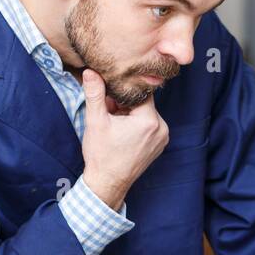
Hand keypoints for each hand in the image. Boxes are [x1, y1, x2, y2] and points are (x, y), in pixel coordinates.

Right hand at [80, 69, 168, 209]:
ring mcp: (162, 138)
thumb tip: (91, 72)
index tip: (109, 96)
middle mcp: (162, 128)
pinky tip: (122, 133)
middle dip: (124, 104)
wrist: (107, 183)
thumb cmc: (101, 155)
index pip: (140, 92)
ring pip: (146, 114)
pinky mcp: (159, 145)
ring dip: (130, 114)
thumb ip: (95, 94)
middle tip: (108, 112)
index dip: (122, 92)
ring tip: (114, 124)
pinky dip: (136, 125)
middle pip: (143, 103)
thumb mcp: (95, 121)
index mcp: (150, 120)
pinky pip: (149, 126)